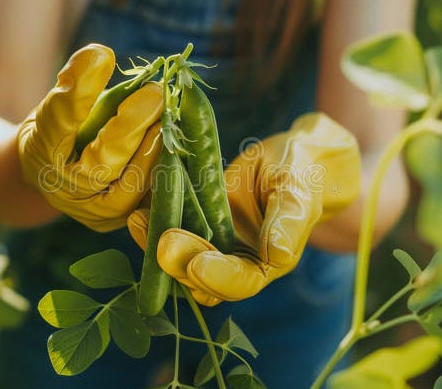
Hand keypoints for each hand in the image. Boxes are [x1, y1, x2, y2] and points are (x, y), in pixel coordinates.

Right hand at [17, 44, 162, 231]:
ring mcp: (97, 213)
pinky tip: (184, 141)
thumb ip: (77, 82)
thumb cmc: (62, 129)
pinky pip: (152, 201)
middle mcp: (66, 191)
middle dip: (130, 127)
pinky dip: (170, 172)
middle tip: (155, 93)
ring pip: (130, 190)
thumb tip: (101, 55)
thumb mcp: (59, 101)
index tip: (103, 57)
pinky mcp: (126, 218)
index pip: (59, 122)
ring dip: (155, 151)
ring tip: (170, 117)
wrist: (59, 175)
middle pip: (100, 164)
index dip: (80, 92)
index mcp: (41, 153)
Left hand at [128, 113, 359, 305]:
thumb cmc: (301, 173)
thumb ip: (290, 221)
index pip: (241, 282)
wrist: (290, 159)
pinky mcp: (195, 226)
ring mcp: (214, 245)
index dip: (218, 277)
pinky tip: (140, 209)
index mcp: (269, 261)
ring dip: (156, 248)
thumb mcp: (299, 190)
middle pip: (202, 279)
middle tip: (162, 240)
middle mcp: (238, 261)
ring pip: (179, 263)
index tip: (196, 263)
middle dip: (180, 263)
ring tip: (140, 221)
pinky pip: (170, 234)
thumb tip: (277, 255)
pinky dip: (153, 226)